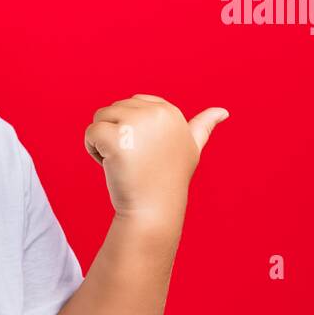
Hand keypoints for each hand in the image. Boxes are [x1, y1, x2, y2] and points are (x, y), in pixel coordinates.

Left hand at [84, 94, 228, 222]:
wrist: (154, 210)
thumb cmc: (169, 181)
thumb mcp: (191, 149)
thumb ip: (203, 127)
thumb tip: (223, 111)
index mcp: (170, 111)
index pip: (132, 103)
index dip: (131, 128)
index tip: (146, 151)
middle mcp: (155, 112)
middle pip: (113, 110)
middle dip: (116, 134)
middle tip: (135, 161)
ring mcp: (135, 123)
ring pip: (100, 119)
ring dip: (103, 142)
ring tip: (123, 163)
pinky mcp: (116, 137)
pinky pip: (90, 134)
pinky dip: (93, 151)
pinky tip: (111, 167)